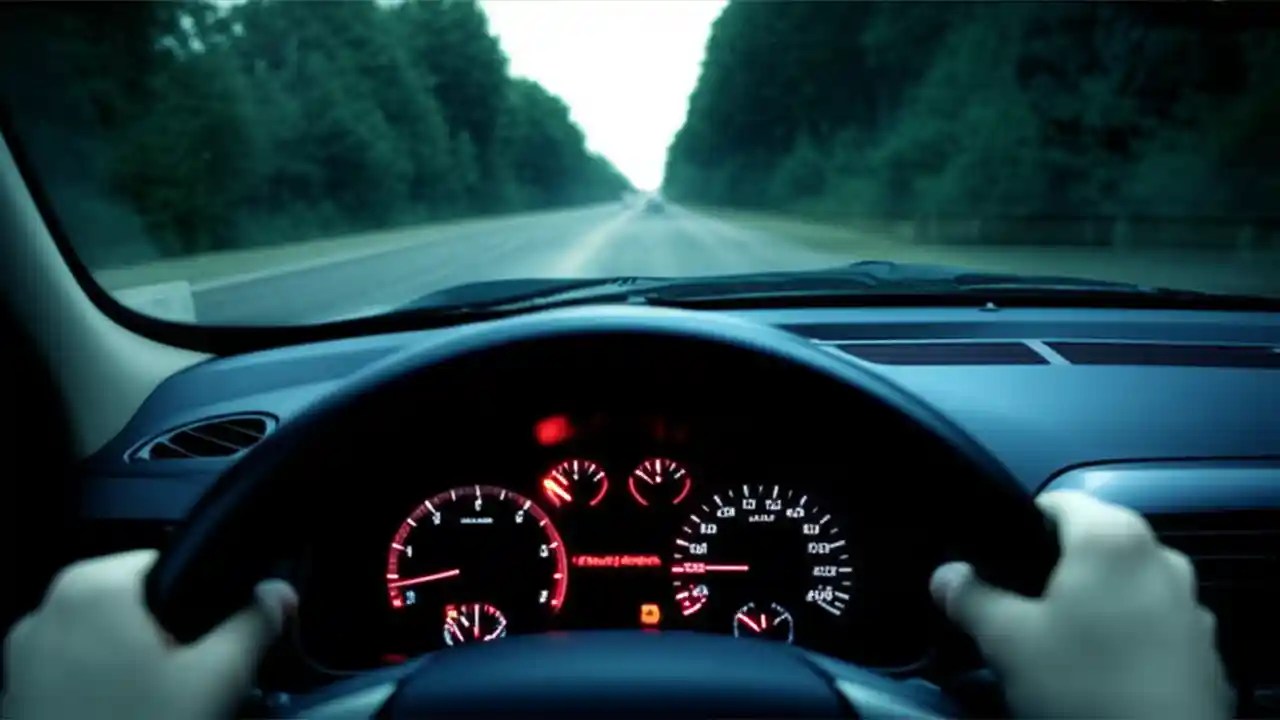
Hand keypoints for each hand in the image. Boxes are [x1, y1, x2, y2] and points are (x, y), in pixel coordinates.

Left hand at [3, 549, 296, 719]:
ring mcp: (21, 656)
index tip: (214, 642)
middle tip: (193, 678)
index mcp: (90, 586)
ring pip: (101, 638)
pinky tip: (126, 715)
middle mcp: (45, 609)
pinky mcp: (16, 694)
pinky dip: (100, 684)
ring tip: (162, 703)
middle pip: (132, 603)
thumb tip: (281, 593)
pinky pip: (72, 670)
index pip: (165, 564)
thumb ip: (254, 625)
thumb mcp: (215, 678)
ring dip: (134, 661)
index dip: (200, 598)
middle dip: (167, 634)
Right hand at [931, 490, 1233, 719]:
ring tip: (1062, 646)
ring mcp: (1190, 603)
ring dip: (1095, 602)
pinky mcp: (1203, 647)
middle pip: (1092, 544)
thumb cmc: (1082, 685)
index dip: (1019, 527)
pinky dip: (1127, 633)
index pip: (1057, 501)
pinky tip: (1103, 671)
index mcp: (1113, 537)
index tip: (998, 567)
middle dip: (1057, 571)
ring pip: (1124, 584)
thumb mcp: (1007, 642)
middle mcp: (1162, 556)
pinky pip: (1152, 622)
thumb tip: (945, 576)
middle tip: (1022, 612)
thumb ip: (971, 597)